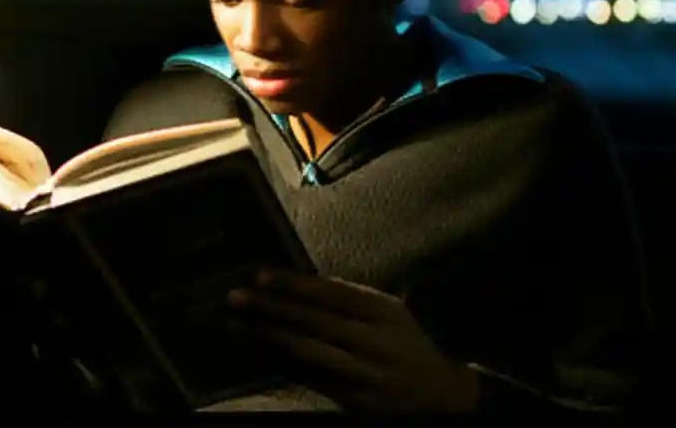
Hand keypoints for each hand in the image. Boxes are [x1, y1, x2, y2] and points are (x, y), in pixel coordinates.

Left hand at [227, 269, 479, 412]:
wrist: (439, 396)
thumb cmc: (409, 346)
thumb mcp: (392, 313)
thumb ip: (353, 300)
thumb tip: (304, 284)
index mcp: (384, 311)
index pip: (332, 292)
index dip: (295, 283)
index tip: (262, 275)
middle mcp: (373, 340)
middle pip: (313, 320)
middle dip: (272, 307)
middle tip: (237, 297)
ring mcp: (362, 372)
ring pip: (307, 351)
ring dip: (269, 337)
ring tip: (238, 325)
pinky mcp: (352, 399)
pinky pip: (310, 378)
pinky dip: (282, 364)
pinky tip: (259, 354)